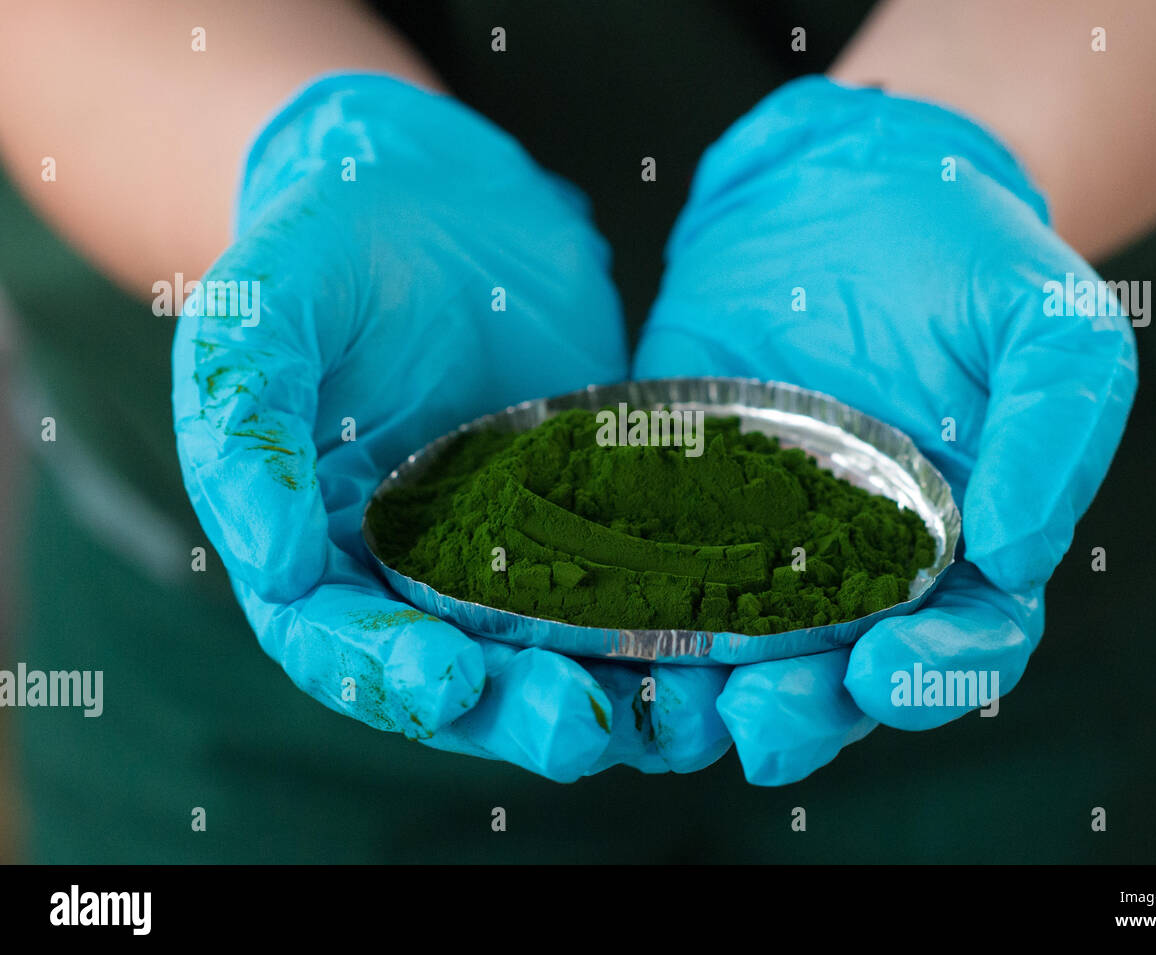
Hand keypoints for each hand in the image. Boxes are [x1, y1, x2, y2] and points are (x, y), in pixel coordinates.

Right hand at [172, 74, 664, 780]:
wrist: (432, 188)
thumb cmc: (323, 247)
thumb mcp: (257, 315)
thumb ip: (243, 425)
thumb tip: (273, 567)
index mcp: (320, 548)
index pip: (338, 645)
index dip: (383, 676)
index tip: (438, 680)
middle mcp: (418, 571)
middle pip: (462, 678)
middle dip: (514, 713)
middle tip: (571, 723)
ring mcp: (515, 547)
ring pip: (558, 652)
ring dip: (611, 695)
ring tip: (666, 711)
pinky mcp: (598, 512)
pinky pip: (636, 582)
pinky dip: (677, 622)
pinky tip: (727, 637)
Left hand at [634, 77, 1137, 783]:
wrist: (843, 189)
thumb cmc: (967, 257)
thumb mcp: (1049, 320)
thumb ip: (1057, 426)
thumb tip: (1022, 552)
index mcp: (964, 550)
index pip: (962, 646)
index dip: (932, 674)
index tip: (888, 670)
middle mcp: (859, 570)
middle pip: (835, 680)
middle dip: (801, 712)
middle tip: (762, 716)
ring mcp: (759, 542)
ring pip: (736, 653)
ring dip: (706, 696)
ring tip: (678, 701)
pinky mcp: (675, 502)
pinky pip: (647, 573)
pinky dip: (621, 613)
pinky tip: (590, 627)